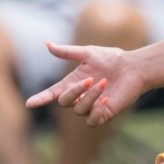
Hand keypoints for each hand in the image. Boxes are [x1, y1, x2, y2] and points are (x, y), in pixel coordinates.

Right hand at [26, 42, 144, 126]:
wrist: (133, 68)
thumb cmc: (111, 59)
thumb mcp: (87, 53)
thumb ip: (66, 52)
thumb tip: (46, 44)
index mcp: (72, 83)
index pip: (52, 94)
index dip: (41, 98)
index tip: (29, 103)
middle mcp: (79, 96)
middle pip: (64, 102)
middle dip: (75, 91)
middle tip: (90, 79)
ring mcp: (90, 107)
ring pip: (79, 110)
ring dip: (91, 97)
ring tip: (104, 84)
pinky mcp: (103, 115)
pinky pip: (92, 120)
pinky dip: (97, 109)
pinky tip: (106, 99)